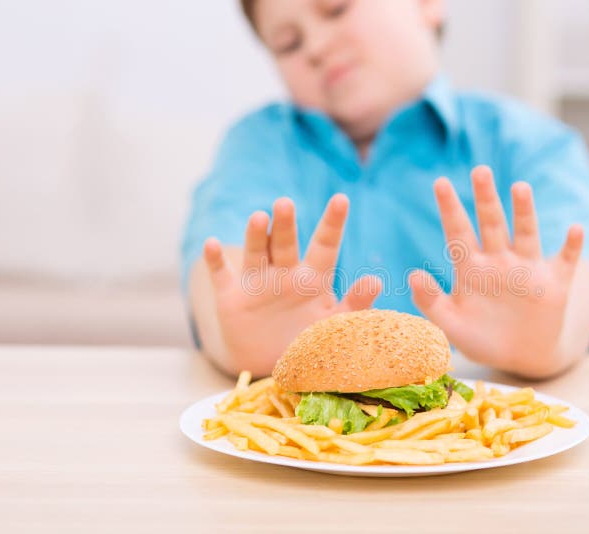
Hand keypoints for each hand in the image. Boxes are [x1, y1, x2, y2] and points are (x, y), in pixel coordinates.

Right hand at [202, 194, 381, 374]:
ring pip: (256, 252)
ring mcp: (257, 283)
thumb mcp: (334, 324)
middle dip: (286, 224)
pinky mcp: (231, 297)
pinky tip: (212, 244)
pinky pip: (221, 275)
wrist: (269, 365)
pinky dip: (215, 260)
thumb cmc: (308, 339)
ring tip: (259, 218)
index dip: (333, 223)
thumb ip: (355, 304)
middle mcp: (284, 273)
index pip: (325, 245)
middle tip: (286, 203)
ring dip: (256, 235)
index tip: (342, 199)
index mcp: (314, 278)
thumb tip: (376, 280)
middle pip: (286, 243)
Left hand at [408, 166, 583, 377]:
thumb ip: (431, 303)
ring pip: (526, 234)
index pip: (458, 232)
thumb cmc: (482, 338)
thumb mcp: (451, 325)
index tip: (440, 182)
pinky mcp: (555, 284)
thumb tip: (412, 275)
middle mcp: (499, 261)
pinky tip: (575, 229)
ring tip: (520, 188)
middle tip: (479, 170)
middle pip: (491, 223)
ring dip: (524, 211)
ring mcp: (528, 269)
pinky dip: (572, 246)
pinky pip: (565, 261)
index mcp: (471, 268)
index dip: (450, 208)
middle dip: (486, 198)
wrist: (523, 357)